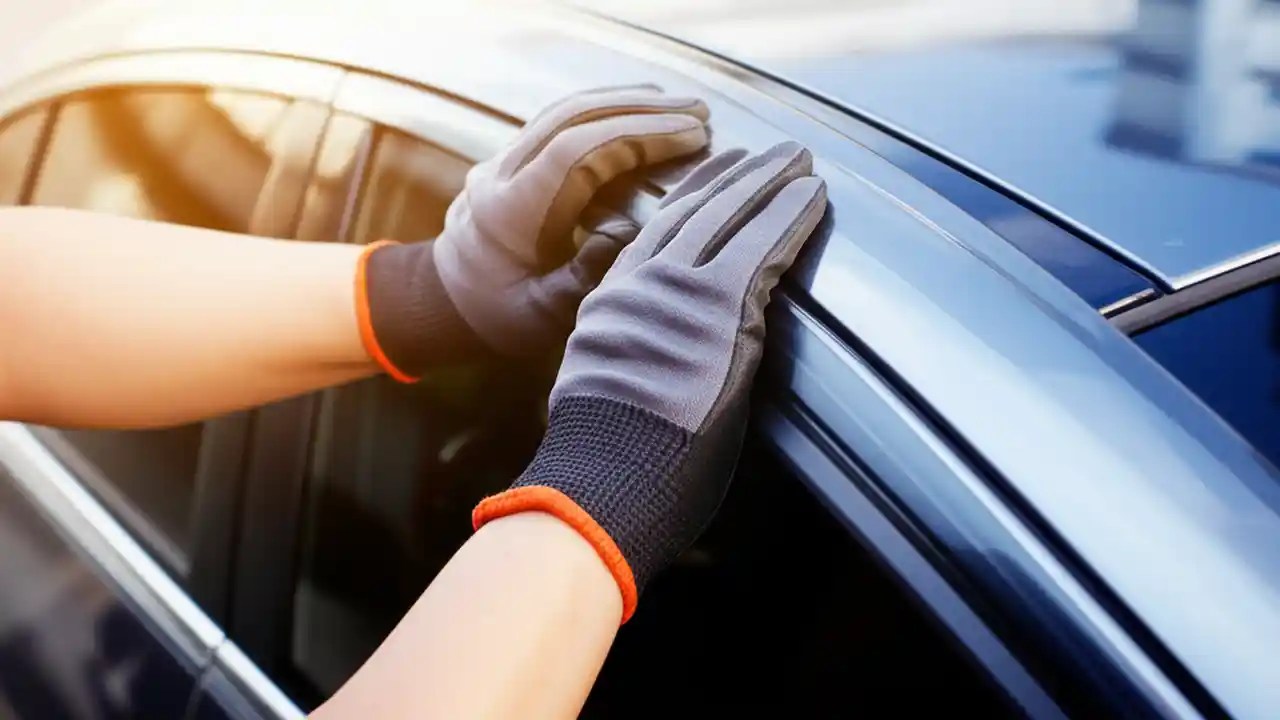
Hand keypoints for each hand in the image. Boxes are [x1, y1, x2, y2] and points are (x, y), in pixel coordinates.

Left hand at [356, 86, 709, 380]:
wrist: (444, 303)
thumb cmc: (499, 317)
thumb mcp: (543, 316)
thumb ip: (583, 277)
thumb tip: (630, 231)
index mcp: (510, 213)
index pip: (577, 152)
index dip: (637, 137)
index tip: (690, 138)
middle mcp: (501, 175)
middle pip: (573, 118)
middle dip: (642, 111)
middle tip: (700, 113)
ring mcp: (502, 160)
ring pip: (566, 111)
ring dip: (626, 102)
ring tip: (680, 106)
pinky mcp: (511, 159)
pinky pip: (559, 121)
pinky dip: (604, 111)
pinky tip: (640, 112)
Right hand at [473, 142, 827, 620]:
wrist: (605, 478)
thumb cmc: (611, 464)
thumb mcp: (603, 398)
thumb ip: (632, 367)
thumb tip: (653, 379)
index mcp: (614, 306)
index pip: (657, 236)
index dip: (691, 198)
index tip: (714, 172)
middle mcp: (641, 286)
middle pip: (695, 212)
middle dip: (735, 175)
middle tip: (767, 151)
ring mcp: (678, 292)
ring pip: (730, 216)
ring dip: (769, 181)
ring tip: (799, 157)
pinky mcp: (717, 306)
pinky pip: (762, 245)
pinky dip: (790, 215)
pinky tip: (813, 192)